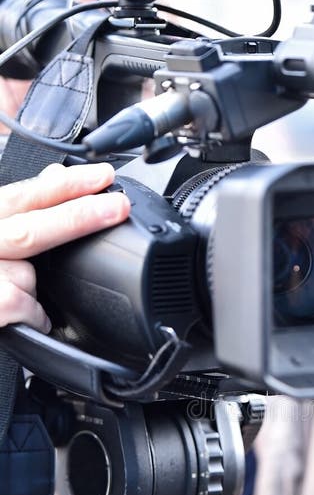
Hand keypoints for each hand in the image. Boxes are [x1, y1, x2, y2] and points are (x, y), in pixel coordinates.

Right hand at [0, 163, 129, 332]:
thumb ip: (16, 208)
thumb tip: (54, 176)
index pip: (23, 194)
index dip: (64, 184)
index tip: (100, 175)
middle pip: (29, 227)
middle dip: (78, 216)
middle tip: (116, 206)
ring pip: (26, 273)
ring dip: (38, 286)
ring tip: (33, 298)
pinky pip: (22, 306)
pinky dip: (37, 316)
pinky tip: (34, 319)